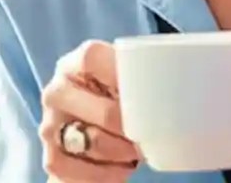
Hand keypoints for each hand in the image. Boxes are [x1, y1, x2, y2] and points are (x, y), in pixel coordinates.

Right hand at [40, 40, 141, 181]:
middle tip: (150, 133)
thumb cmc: (116, 96)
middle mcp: (57, 90)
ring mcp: (50, 124)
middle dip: (134, 128)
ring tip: (136, 151)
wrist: (90, 125)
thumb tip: (181, 90)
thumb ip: (142, 76)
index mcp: (76, 63)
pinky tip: (121, 169)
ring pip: (94, 143)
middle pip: (104, 111)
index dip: (121, 74)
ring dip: (123, 152)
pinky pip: (80, 171)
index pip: (93, 58)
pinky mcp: (51, 157)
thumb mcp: (124, 79)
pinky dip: (106, 174)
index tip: (147, 91)